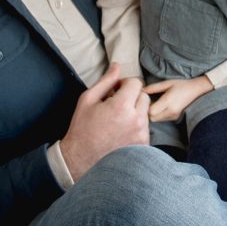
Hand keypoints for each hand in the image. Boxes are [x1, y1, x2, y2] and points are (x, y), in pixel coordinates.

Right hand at [59, 63, 149, 180]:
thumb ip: (105, 81)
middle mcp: (136, 119)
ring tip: (118, 121)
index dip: (125, 84)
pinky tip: (121, 132)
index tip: (115, 91)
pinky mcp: (143, 146)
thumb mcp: (88, 100)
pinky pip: (145, 128)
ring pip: (146, 112)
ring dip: (135, 112)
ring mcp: (141, 134)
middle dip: (132, 97)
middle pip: (144, 96)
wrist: (80, 160)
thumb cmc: (82, 129)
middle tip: (116, 105)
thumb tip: (117, 65)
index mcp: (122, 106)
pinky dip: (137, 127)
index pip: (136, 83)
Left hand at [144, 75, 212, 121]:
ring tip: (155, 103)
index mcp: (168, 101)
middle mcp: (171, 111)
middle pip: (152, 118)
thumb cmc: (182, 84)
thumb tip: (142, 90)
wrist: (197, 90)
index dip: (145, 106)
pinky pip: (162, 119)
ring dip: (153, 113)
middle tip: (148, 102)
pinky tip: (160, 106)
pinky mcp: (175, 118)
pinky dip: (158, 114)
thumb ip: (154, 87)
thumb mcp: (167, 83)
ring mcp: (173, 116)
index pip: (151, 111)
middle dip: (148, 112)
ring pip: (156, 120)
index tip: (145, 99)